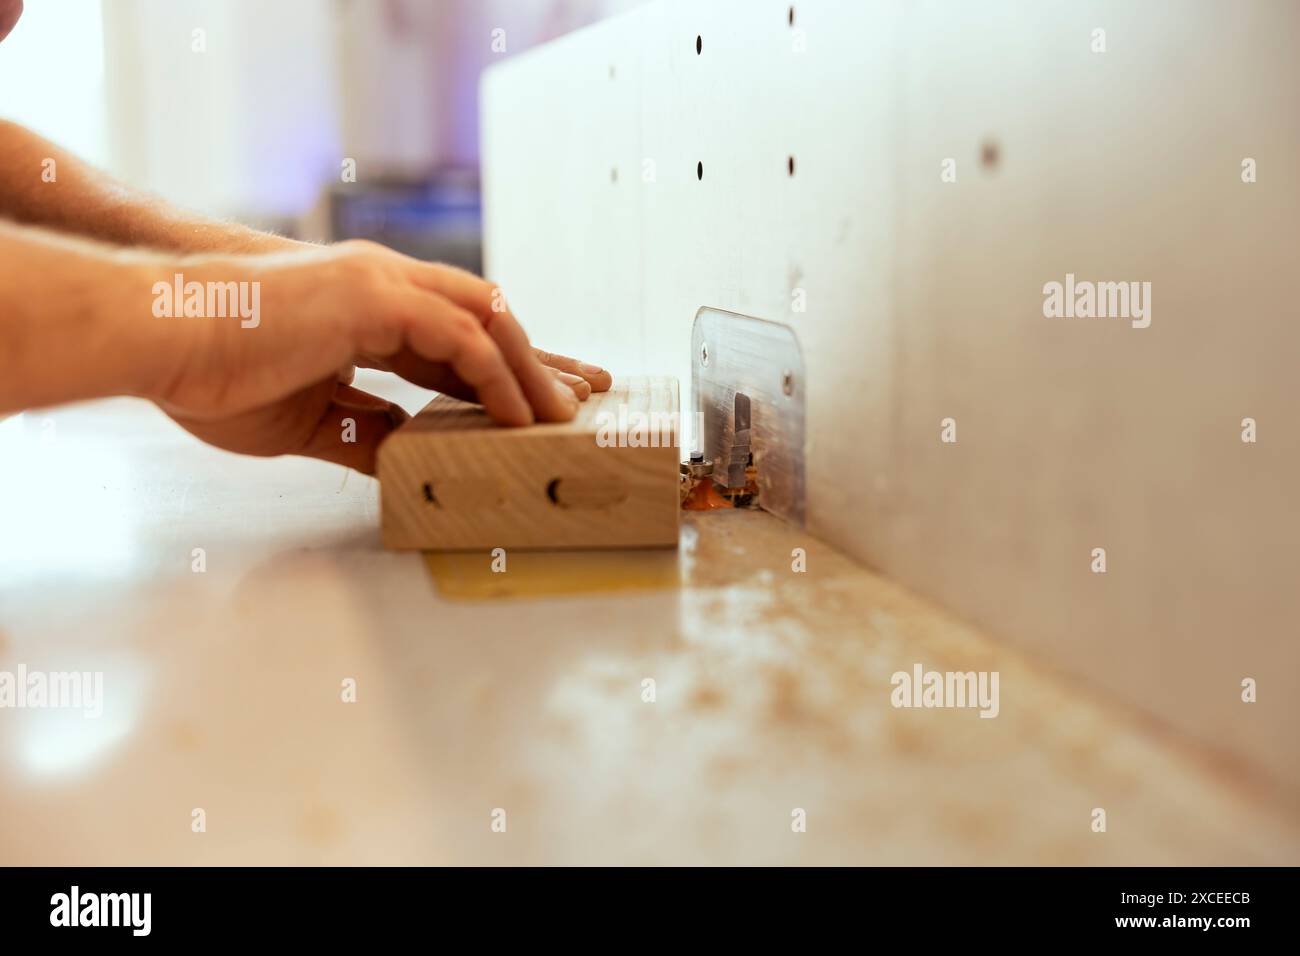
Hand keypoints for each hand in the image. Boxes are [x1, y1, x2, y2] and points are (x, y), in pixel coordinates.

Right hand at [132, 240, 611, 473]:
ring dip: (531, 367)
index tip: (537, 406)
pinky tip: (521, 414)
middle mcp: (384, 287)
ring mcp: (382, 283)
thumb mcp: (307, 418)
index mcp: (366, 312)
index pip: (453, 345)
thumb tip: (405, 456)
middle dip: (536, 360)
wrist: (158, 338)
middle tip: (581, 395)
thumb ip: (364, 431)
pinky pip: (462, 339)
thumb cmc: (212, 373)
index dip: (499, 375)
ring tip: (565, 415)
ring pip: (488, 320)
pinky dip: (498, 375)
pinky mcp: (375, 295)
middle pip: (485, 323)